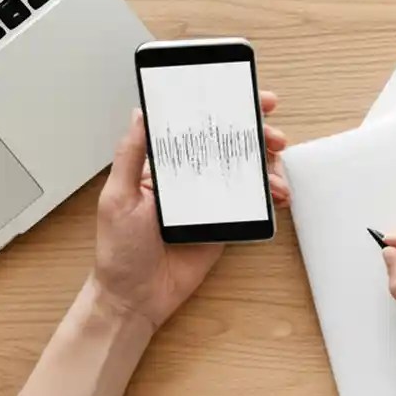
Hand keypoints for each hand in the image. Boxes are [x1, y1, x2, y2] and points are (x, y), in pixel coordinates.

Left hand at [91, 92, 289, 330]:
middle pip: (227, 144)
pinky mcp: (222, 223)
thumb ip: (130, 155)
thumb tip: (140, 114)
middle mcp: (187, 178)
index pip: (193, 126)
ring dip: (267, 165)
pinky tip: (277, 195)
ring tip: (277, 171)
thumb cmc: (118, 251)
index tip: (244, 96)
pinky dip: (268, 196)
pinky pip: (250, 204)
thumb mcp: (117, 197)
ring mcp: (207, 200)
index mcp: (161, 165)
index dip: (220, 109)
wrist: (134, 299)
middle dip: (255, 134)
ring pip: (244, 171)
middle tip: (273, 135)